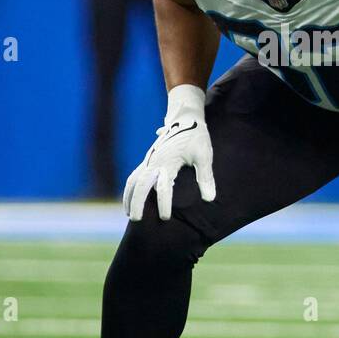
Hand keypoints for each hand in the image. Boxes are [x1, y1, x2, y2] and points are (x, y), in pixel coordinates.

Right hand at [123, 85, 215, 220]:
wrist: (186, 117)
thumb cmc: (196, 136)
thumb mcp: (204, 155)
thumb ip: (205, 177)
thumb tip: (209, 199)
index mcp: (168, 161)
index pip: (163, 187)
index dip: (164, 203)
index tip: (165, 217)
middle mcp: (154, 161)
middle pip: (141, 184)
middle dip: (137, 203)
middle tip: (137, 220)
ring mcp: (149, 159)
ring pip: (133, 180)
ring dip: (129, 196)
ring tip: (129, 214)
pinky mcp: (148, 159)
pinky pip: (134, 175)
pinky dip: (130, 188)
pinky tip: (130, 198)